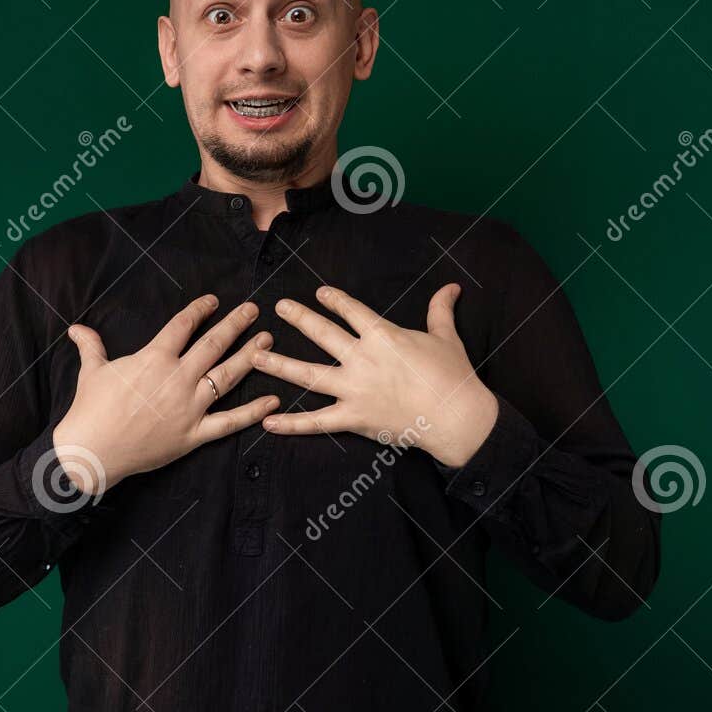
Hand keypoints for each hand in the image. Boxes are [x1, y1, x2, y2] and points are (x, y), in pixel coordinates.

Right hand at [53, 295, 279, 494]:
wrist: (91, 450)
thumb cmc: (90, 409)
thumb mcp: (91, 371)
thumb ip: (91, 346)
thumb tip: (76, 329)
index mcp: (154, 358)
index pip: (183, 325)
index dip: (200, 309)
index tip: (213, 300)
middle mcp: (177, 378)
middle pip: (214, 344)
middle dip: (236, 324)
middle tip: (253, 310)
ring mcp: (189, 407)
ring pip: (227, 376)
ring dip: (250, 356)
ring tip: (268, 341)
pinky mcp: (194, 434)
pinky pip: (229, 422)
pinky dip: (252, 412)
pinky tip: (273, 400)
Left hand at [252, 283, 498, 467]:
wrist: (457, 417)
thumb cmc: (453, 377)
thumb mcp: (446, 337)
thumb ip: (440, 310)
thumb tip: (451, 286)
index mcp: (383, 336)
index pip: (352, 311)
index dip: (334, 300)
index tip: (319, 292)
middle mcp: (362, 359)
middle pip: (323, 335)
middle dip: (299, 318)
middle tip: (278, 307)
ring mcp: (354, 390)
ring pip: (309, 375)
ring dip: (279, 365)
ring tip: (255, 357)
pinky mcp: (353, 418)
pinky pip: (316, 422)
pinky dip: (290, 425)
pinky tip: (266, 422)